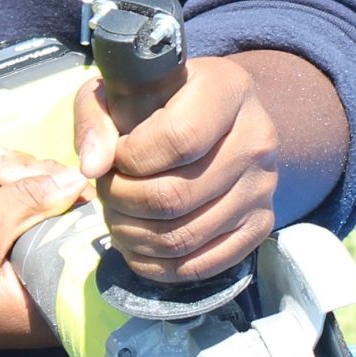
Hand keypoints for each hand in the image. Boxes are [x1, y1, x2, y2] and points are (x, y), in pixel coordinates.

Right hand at [0, 153, 90, 352]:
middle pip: (72, 223)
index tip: (43, 176)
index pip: (91, 246)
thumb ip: (27, 202)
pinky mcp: (14, 261)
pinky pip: (28, 219)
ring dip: (21, 180)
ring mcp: (31, 277)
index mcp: (51, 308)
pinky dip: (11, 192)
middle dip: (39, 183)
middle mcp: (50, 297)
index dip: (75, 201)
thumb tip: (78, 180)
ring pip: (50, 213)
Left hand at [73, 56, 280, 281]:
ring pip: (184, 237)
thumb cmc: (166, 101)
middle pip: (175, 196)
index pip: (177, 139)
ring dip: (133, 236)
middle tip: (107, 191)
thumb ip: (97, 118)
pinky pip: (201, 265)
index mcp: (228, 90)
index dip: (130, 158)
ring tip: (118, 216)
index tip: (115, 157)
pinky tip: (138, 244)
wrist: (221, 119)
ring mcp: (263, 188)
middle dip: (122, 201)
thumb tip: (92, 167)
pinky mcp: (261, 225)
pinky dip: (156, 265)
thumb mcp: (124, 91)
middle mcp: (256, 140)